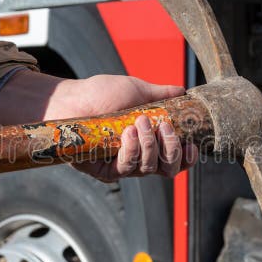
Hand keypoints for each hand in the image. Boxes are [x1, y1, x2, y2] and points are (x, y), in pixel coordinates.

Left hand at [0, 71, 197, 181]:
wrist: (70, 99)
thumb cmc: (99, 93)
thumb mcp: (136, 90)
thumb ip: (160, 94)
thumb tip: (183, 92)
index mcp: (148, 141)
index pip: (175, 159)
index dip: (187, 156)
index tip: (191, 144)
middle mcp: (137, 157)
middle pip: (167, 169)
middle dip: (172, 149)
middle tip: (166, 128)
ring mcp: (120, 165)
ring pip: (148, 168)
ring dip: (149, 145)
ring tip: (140, 121)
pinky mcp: (103, 171)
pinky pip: (125, 169)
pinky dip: (131, 150)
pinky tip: (127, 132)